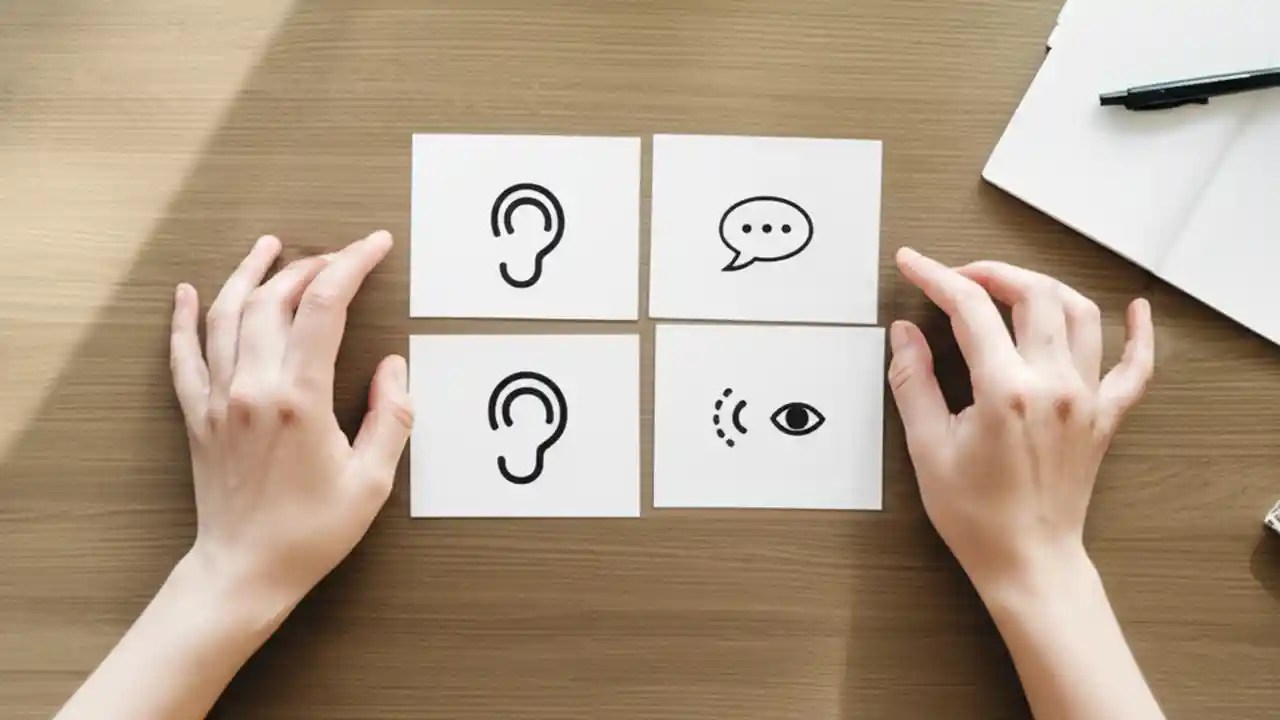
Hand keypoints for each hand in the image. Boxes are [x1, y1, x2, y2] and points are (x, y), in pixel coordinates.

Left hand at [169, 230, 411, 618]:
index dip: (351, 266)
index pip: (325, 307)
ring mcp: (219, 399)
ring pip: (227, 314)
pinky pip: (184, 355)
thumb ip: (390, 416)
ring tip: (269, 247)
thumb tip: (392, 367)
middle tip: (338, 257)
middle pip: (275, 299)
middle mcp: (252, 388)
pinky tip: (187, 293)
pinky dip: (183, 319)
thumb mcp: (372, 480)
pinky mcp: (198, 416)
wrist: (245, 570)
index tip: (373, 246)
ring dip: (250, 274)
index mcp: (299, 398)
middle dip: (310, 266)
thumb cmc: (311, 532)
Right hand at [887, 248, 1153, 594]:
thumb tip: (904, 333)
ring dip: (1043, 287)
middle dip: (990, 272)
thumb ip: (913, 381)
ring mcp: (1086, 399)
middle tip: (958, 277)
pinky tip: (1137, 310)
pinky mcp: (1105, 417)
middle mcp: (1054, 385)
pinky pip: (1136, 367)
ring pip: (1079, 313)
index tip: (914, 265)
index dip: (937, 278)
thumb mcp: (927, 446)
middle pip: (1032, 294)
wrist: (1027, 560)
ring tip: (1012, 285)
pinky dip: (1140, 334)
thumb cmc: (976, 515)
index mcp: (1006, 391)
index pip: (970, 309)